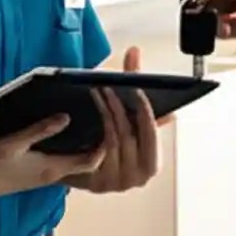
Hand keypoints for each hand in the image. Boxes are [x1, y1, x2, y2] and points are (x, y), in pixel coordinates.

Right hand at [0, 114, 106, 204]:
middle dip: (98, 144)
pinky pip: (59, 163)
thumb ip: (42, 130)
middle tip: (104, 120)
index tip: (111, 123)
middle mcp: (50, 175)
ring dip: (83, 147)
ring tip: (87, 123)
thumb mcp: (15, 142)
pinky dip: (67, 151)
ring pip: (73, 162)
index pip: (91, 161)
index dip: (105, 145)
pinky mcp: (33, 175)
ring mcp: (42, 177)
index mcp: (51, 168)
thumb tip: (66, 118)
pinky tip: (62, 134)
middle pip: (86, 162)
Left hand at [65, 47, 163, 193]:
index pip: (152, 137)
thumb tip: (134, 51)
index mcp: (153, 165)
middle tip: (109, 87)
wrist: (83, 172)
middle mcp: (137, 178)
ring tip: (98, 92)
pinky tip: (90, 111)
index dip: (147, 114)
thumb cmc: (114, 141)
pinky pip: (95, 151)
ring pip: (112, 140)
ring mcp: (115, 183)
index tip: (138, 92)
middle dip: (120, 109)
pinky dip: (95, 129)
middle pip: (130, 137)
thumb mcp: (129, 117)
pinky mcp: (95, 184)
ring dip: (105, 113)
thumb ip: (135, 84)